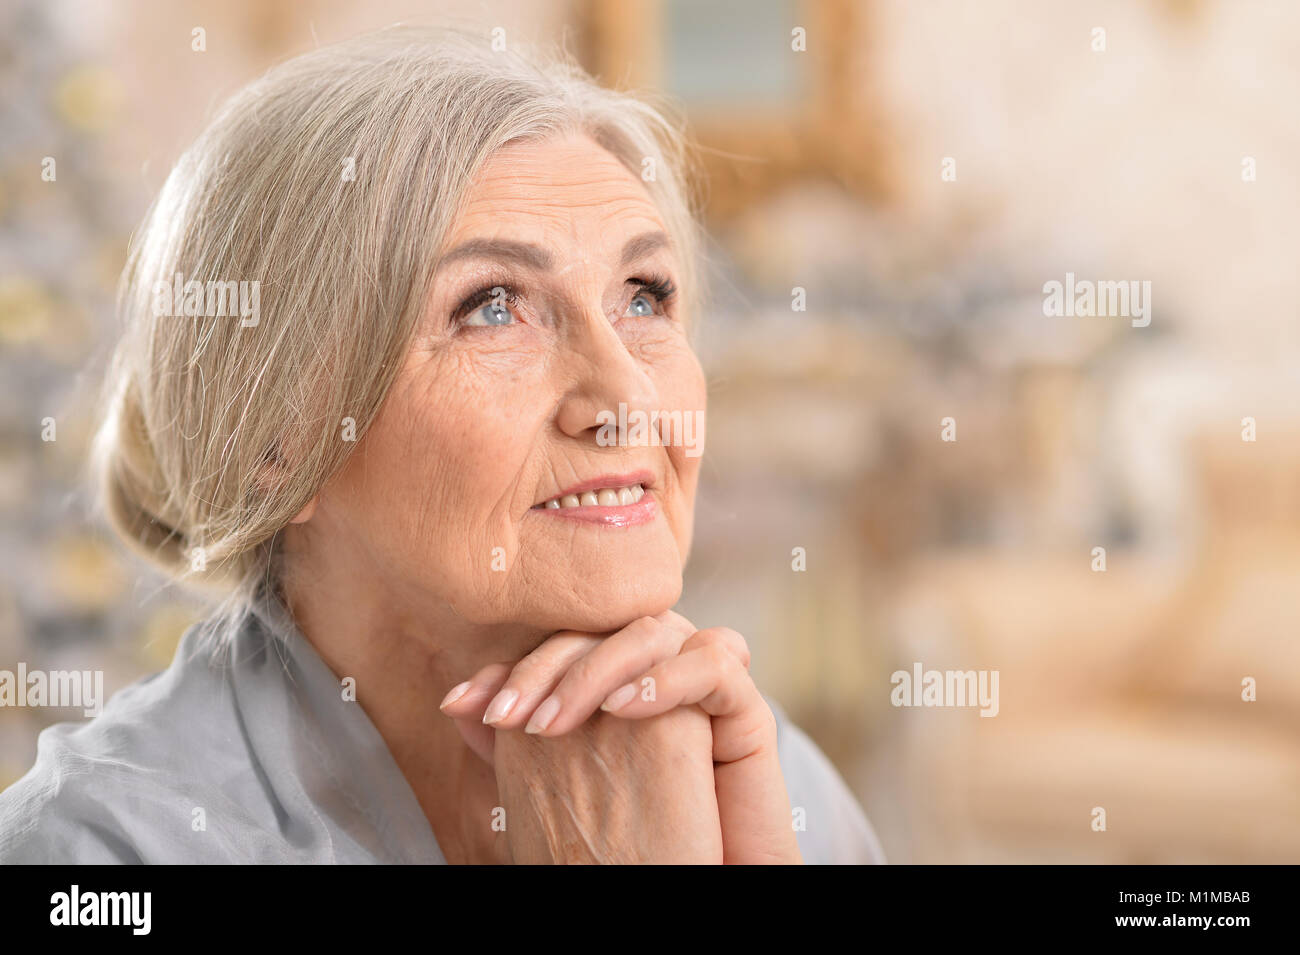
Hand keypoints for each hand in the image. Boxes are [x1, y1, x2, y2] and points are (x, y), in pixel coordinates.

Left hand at [440, 612, 801, 863]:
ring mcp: (705, 684)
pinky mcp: (747, 708)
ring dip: (596, 671)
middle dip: (546, 669)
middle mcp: (662, 671)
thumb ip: (518, 742)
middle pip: (605, 631)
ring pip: (654, 633)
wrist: (688, 887)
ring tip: (553, 726)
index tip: (465, 706)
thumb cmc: (629, 850)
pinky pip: (714, 664)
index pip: (566, 646)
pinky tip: (623, 711)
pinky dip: (666, 678)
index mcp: (621, 679)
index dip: (517, 668)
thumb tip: (455, 703)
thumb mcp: (559, 787)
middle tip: (507, 718)